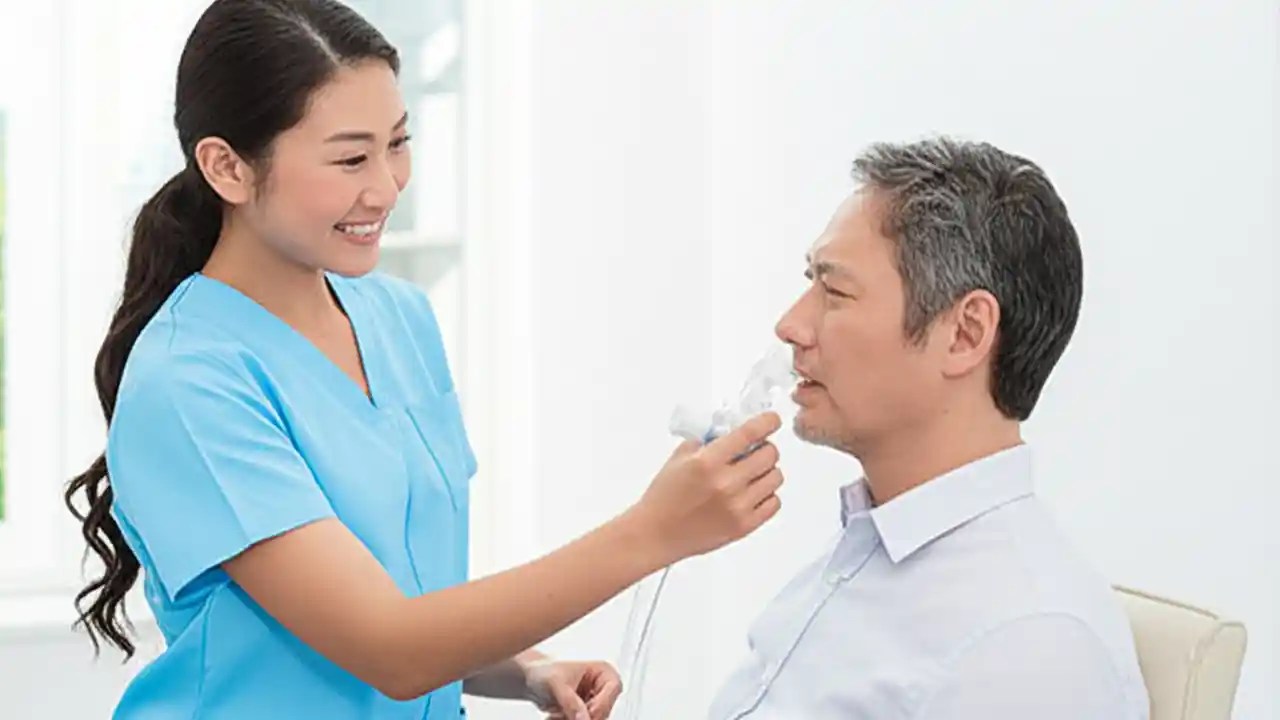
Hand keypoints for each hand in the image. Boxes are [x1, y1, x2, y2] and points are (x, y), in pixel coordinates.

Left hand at [524, 659, 622, 719]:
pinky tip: (555, 716)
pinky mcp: (585, 715)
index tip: (585, 715)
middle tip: (565, 714)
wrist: (531, 680)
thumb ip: (571, 702)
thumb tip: (584, 719)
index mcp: (603, 671)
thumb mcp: (556, 685)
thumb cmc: (544, 672)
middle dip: (582, 717)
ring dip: (572, 719)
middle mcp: (602, 688)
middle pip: (604, 711)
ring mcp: (594, 703)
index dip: (600, 704)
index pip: (614, 689)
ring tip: (556, 714)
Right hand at [629, 412, 783, 561]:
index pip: (750, 433)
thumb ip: (707, 442)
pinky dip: (767, 494)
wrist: (656, 533)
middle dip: (764, 448)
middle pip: (769, 454)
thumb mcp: (680, 458)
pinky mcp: (744, 526)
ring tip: (753, 473)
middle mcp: (726, 483)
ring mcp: (738, 506)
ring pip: (776, 477)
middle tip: (755, 451)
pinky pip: (774, 502)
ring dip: (767, 471)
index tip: (773, 420)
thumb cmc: (665, 497)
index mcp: (708, 462)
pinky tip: (753, 493)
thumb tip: (732, 431)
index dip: (767, 422)